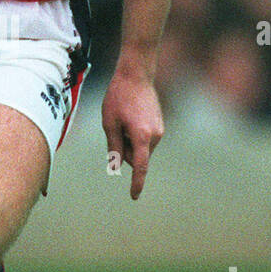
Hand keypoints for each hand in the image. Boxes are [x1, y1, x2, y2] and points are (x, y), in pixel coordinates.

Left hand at [102, 62, 164, 199]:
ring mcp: (160, 130)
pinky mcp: (160, 126)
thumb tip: (117, 166)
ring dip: (129, 141)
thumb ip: (114, 147)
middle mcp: (155, 136)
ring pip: (140, 149)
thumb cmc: (119, 97)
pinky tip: (131, 116)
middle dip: (124, 150)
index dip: (137, 183)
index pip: (140, 167)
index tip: (134, 196)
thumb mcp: (109, 123)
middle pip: (135, 157)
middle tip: (116, 126)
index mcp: (142, 136)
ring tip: (124, 118)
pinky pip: (144, 140)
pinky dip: (135, 135)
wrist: (136, 74)